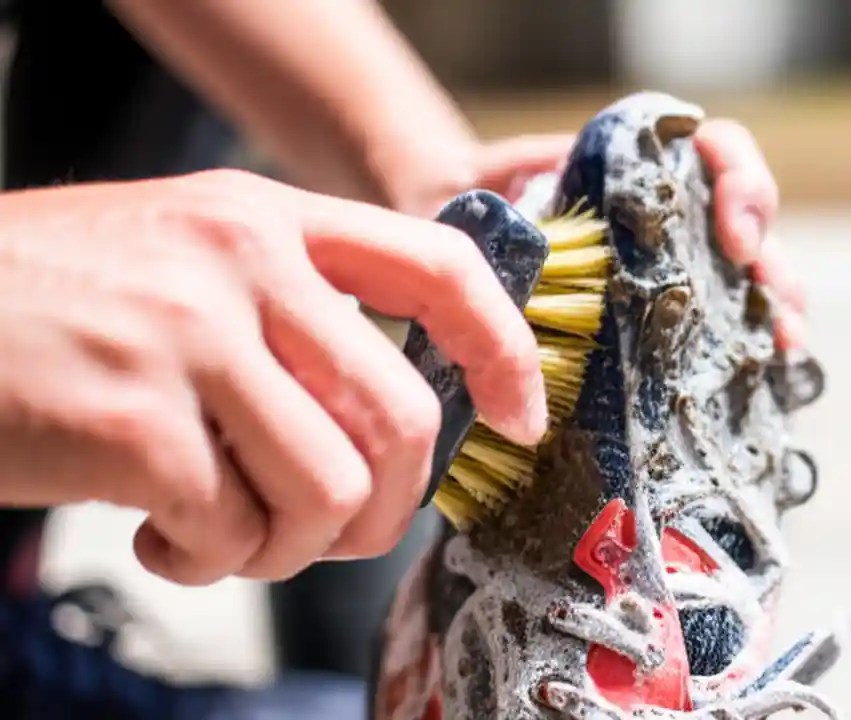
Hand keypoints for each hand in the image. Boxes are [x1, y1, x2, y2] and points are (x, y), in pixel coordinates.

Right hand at [0, 170, 545, 585]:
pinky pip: (234, 532)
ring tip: (228, 533)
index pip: (440, 266)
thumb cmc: (54, 302)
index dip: (504, 351)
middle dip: (385, 509)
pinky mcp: (134, 424)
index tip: (519, 419)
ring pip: (331, 488)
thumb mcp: (186, 258)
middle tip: (334, 532)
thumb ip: (295, 310)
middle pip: (404, 415)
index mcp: (269, 220)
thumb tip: (403, 413)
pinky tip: (160, 537)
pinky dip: (209, 561)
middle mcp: (243, 267)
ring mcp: (189, 340)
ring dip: (290, 545)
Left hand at [468, 124, 805, 348]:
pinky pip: (726, 328)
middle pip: (753, 222)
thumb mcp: (494, 181)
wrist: (461, 228)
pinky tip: (770, 376)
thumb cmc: (481, 198)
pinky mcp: (671, 317)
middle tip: (776, 307)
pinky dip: (753, 350)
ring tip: (786, 345)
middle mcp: (673, 212)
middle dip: (775, 263)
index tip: (735, 238)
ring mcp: (679, 265)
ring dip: (778, 309)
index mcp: (643, 168)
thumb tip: (540, 217)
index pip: (718, 151)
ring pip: (752, 277)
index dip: (742, 185)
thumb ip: (520, 183)